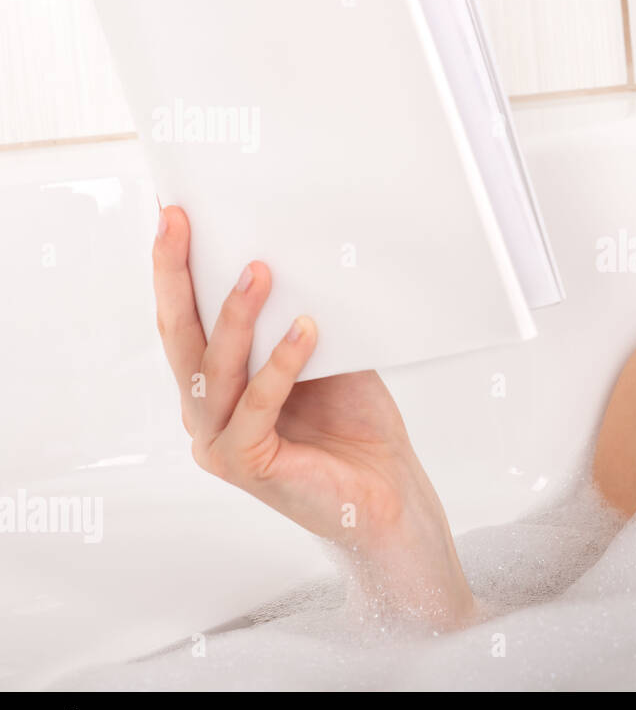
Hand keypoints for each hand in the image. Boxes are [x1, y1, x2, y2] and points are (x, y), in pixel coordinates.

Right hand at [152, 205, 477, 628]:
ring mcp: (220, 442)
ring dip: (235, 314)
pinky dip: (281, 363)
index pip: (186, 322)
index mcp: (217, 388)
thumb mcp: (324, 356)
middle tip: (177, 223)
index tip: (173, 215)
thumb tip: (293, 254)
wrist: (388, 493)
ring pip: (215, 369)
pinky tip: (305, 328)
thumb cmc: (355, 426)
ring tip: (258, 269)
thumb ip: (294, 318)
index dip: (175, 270)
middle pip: (179, 338)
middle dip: (175, 275)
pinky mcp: (247, 464)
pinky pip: (258, 404)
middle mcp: (206, 415)